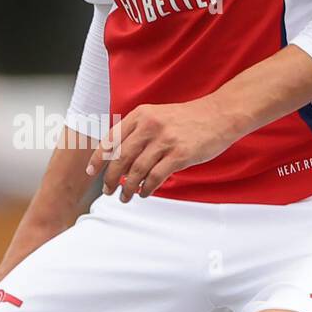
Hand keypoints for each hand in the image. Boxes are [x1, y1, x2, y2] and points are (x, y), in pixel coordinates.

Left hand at [85, 99, 237, 201]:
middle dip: (110, 178)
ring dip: (128, 188)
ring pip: (136, 171)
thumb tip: (119, 158)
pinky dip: (146, 188)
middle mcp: (149, 126)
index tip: (91, 172)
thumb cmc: (188, 118)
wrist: (220, 114)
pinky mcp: (179, 154)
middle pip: (120, 158)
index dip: (98, 158)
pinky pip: (155, 177)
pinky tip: (144, 193)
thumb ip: (138, 132)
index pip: (111, 139)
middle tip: (108, 190)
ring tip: (125, 196)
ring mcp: (165, 140)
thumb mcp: (157, 115)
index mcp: (140, 115)